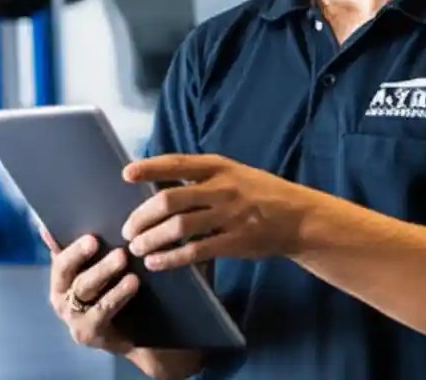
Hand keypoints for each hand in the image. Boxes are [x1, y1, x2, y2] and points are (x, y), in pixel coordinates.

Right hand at [43, 227, 139, 354]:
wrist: (127, 333)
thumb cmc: (109, 292)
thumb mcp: (97, 270)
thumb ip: (83, 249)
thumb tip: (49, 225)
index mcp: (60, 279)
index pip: (60, 260)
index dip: (73, 249)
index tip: (91, 236)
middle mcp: (60, 298)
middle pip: (70, 274)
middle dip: (87, 258)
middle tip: (112, 248)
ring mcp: (73, 318)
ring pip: (86, 290)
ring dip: (105, 273)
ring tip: (125, 261)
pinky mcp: (88, 333)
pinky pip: (102, 311)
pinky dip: (117, 295)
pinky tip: (133, 283)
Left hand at [121, 153, 314, 271]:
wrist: (299, 217)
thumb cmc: (260, 193)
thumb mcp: (235, 174)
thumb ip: (203, 178)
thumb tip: (159, 185)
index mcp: (220, 167)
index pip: (178, 163)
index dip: (150, 167)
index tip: (126, 174)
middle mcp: (223, 188)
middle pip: (171, 200)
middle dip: (142, 217)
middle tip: (127, 230)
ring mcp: (230, 215)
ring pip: (179, 228)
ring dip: (151, 239)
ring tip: (136, 248)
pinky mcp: (235, 241)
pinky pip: (195, 251)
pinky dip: (170, 258)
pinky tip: (156, 262)